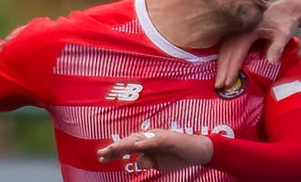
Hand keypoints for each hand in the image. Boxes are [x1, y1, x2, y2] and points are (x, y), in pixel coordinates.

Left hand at [97, 130, 212, 170]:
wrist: (200, 152)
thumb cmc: (180, 157)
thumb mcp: (159, 163)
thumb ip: (148, 161)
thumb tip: (138, 161)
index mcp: (148, 143)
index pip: (127, 147)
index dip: (114, 152)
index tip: (100, 158)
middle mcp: (151, 137)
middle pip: (129, 142)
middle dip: (114, 148)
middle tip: (100, 155)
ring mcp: (159, 136)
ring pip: (138, 139)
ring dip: (124, 144)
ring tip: (112, 149)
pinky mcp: (168, 138)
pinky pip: (154, 140)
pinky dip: (144, 143)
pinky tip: (135, 147)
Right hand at [214, 0, 300, 89]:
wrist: (287, 9)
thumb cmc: (285, 23)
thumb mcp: (284, 35)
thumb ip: (277, 47)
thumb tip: (271, 61)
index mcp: (249, 30)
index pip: (237, 52)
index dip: (232, 68)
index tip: (228, 82)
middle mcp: (240, 29)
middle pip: (227, 51)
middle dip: (222, 70)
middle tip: (219, 86)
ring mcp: (237, 29)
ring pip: (225, 48)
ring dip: (221, 65)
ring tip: (219, 81)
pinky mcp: (238, 30)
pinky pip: (227, 44)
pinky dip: (223, 57)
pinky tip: (221, 67)